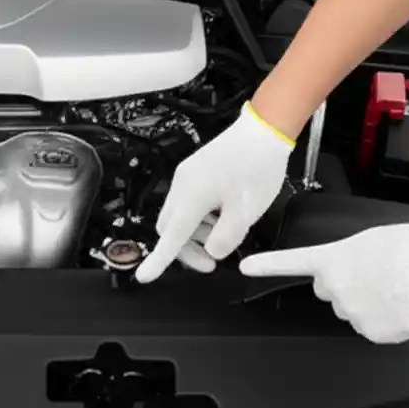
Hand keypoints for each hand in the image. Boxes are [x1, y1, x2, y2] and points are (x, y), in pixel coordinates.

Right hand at [135, 103, 293, 283]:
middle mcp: (183, 185)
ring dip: (196, 233)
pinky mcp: (196, 172)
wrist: (264, 130)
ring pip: (179, 216)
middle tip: (211, 263)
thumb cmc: (257, 166)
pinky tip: (222, 217)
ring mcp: (188, 176)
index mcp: (191, 196)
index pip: (170, 237)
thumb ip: (225, 238)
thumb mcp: (246, 212)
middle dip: (186, 249)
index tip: (145, 277)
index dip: (158, 260)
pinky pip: (188, 202)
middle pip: (170, 228)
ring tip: (224, 234)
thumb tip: (213, 251)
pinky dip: (200, 218)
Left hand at [240, 220, 408, 342]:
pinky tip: (401, 305)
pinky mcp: (373, 332)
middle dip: (346, 285)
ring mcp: (353, 313)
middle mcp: (336, 289)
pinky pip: (374, 328)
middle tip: (375, 276)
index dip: (266, 266)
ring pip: (353, 311)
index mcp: (333, 260)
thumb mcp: (370, 240)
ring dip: (368, 303)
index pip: (291, 263)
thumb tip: (354, 270)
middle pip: (330, 291)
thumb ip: (350, 258)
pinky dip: (387, 321)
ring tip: (395, 288)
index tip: (246, 267)